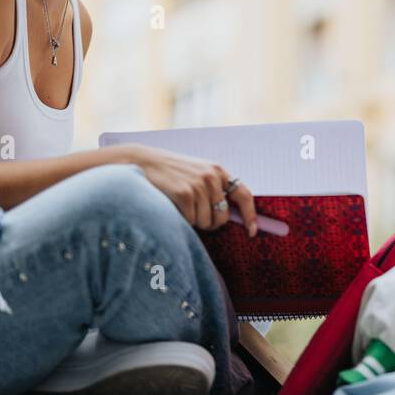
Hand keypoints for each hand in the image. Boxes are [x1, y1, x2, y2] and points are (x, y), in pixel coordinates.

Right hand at [122, 144, 256, 234]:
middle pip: (222, 218)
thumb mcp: (197, 175)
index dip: (250, 215)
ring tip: (180, 204)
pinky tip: (172, 205)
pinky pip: (191, 221)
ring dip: (193, 221)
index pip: (244, 195)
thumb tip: (227, 218)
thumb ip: (214, 190)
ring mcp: (199, 184)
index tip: (252, 231)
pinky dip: (182, 219)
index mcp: (218, 171)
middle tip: (194, 214)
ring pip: (206, 222)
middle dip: (210, 223)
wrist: (142, 162)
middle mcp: (212, 176)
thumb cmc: (170, 174)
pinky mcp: (185, 193)